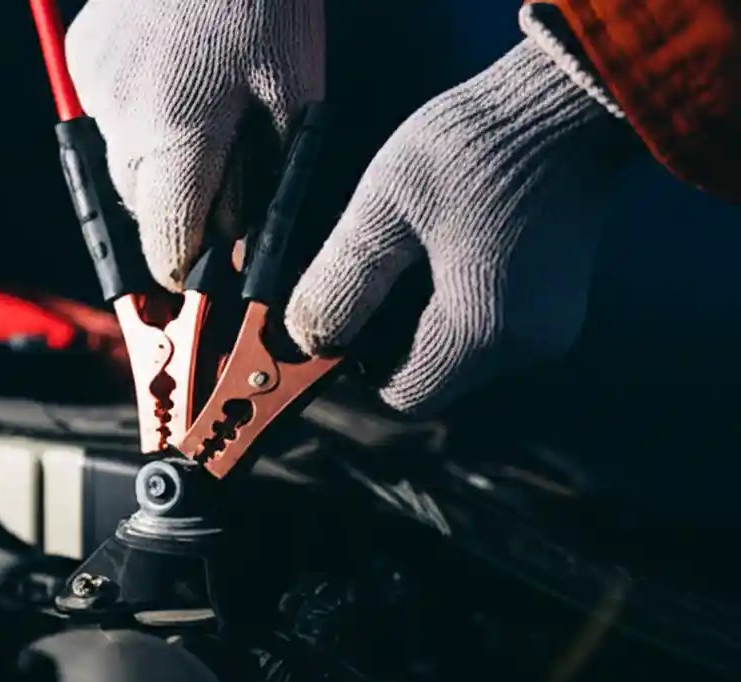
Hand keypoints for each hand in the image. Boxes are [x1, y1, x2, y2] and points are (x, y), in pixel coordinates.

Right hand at [66, 0, 325, 289]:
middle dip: (179, 207)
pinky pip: (106, 117)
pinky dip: (135, 117)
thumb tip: (240, 251)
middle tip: (222, 169)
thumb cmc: (269, 7)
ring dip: (155, 162)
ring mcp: (96, 86)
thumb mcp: (293, 103)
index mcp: (181, 133)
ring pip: (122, 164)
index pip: (168, 243)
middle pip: (143, 208)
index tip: (204, 272)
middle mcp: (124, 118)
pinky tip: (172, 81)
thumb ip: (263, 187)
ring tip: (199, 110)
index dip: (188, 265)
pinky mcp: (83, 59)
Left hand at [285, 39, 632, 414]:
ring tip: (410, 247)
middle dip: (388, 337)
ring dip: (419, 317)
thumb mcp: (385, 208)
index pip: (401, 393)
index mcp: (480, 332)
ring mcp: (549, 328)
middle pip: (430, 376)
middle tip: (373, 266)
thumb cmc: (473, 147)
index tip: (342, 305)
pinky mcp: (556, 305)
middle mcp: (524, 347)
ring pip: (456, 354)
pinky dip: (454, 302)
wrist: (565, 100)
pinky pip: (486, 328)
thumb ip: (341, 280)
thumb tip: (304, 337)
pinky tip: (444, 246)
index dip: (359, 361)